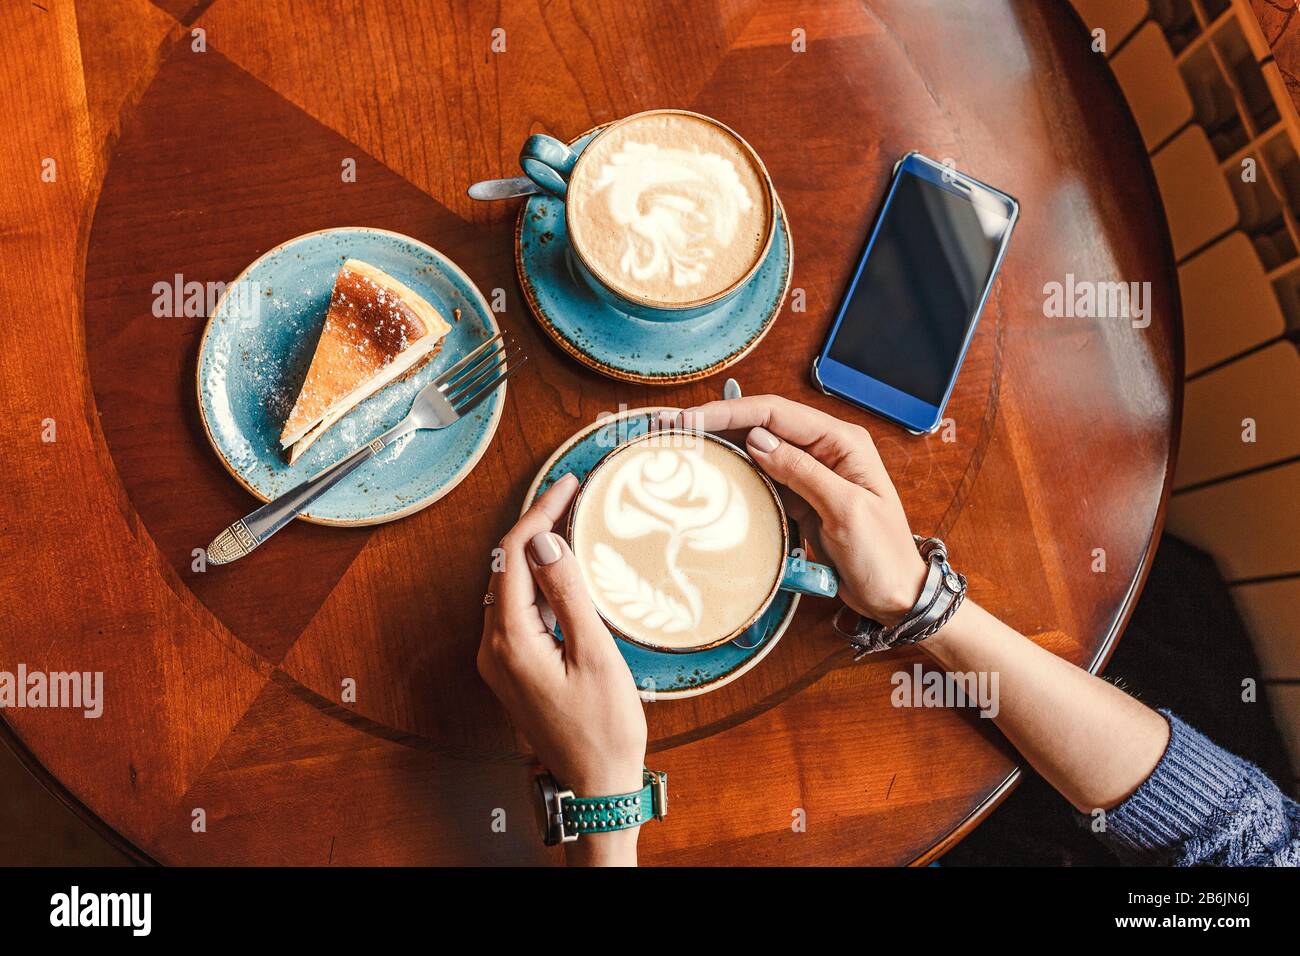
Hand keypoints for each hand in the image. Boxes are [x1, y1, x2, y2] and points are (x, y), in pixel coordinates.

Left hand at [476, 473, 646, 864]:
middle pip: (505, 567)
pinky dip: (537, 581)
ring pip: (509, 586)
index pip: (513, 556)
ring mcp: (499, 660)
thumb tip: (544, 540)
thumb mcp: (594, 654)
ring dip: (534, 551)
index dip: (538, 512)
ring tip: (566, 517)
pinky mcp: (512, 668)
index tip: (567, 484)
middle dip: (534, 524)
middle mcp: (493, 647)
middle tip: (569, 491)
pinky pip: (517, 610)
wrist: (594, 786)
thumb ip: (566, 594)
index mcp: (510, 641)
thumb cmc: (602, 728)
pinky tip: (560, 569)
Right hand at [664, 396, 926, 625]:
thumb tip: (756, 440)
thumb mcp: (844, 510)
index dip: (730, 412)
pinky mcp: (799, 497)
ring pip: (758, 448)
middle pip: (763, 424)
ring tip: (680, 445)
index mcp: (842, 442)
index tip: (691, 419)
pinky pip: (762, 476)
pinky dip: (735, 472)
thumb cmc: (882, 554)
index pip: (777, 414)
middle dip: (718, 422)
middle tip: (671, 428)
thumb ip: (801, 472)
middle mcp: (825, 449)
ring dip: (722, 445)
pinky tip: (709, 472)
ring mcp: (810, 472)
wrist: (896, 595)